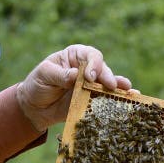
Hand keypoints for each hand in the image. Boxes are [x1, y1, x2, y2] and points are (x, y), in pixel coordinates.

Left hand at [16, 44, 136, 131]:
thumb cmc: (37, 85)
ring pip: (108, 84)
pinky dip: (118, 99)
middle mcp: (86, 69)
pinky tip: (130, 100)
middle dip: (107, 77)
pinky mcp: (91, 101)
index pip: (90, 55)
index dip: (94, 64)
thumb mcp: (44, 75)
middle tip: (110, 86)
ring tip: (129, 92)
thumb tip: (77, 76)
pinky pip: (106, 99)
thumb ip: (60, 75)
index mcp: (74, 56)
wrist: (33, 107)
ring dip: (119, 88)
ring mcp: (91, 85)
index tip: (90, 76)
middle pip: (102, 70)